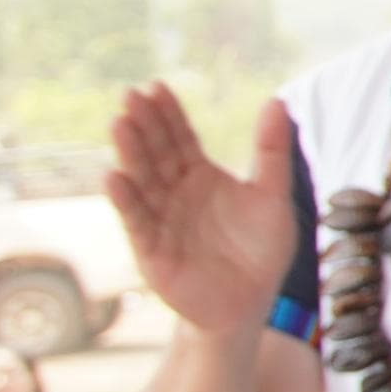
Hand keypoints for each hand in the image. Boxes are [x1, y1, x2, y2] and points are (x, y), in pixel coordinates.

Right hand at [103, 87, 301, 334]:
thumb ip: (271, 151)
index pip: (180, 138)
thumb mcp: (273, 196)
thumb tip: (276, 100)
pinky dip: (126, 199)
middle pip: (157, 153)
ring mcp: (160, 220)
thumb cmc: (260, 251)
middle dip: (144, 125)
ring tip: (120, 123)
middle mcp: (175, 194)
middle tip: (131, 96)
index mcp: (201, 177)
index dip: (168, 114)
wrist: (249, 304)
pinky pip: (136, 221)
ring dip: (130, 154)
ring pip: (142, 181)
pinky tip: (114, 177)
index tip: (156, 87)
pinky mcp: (152, 250)